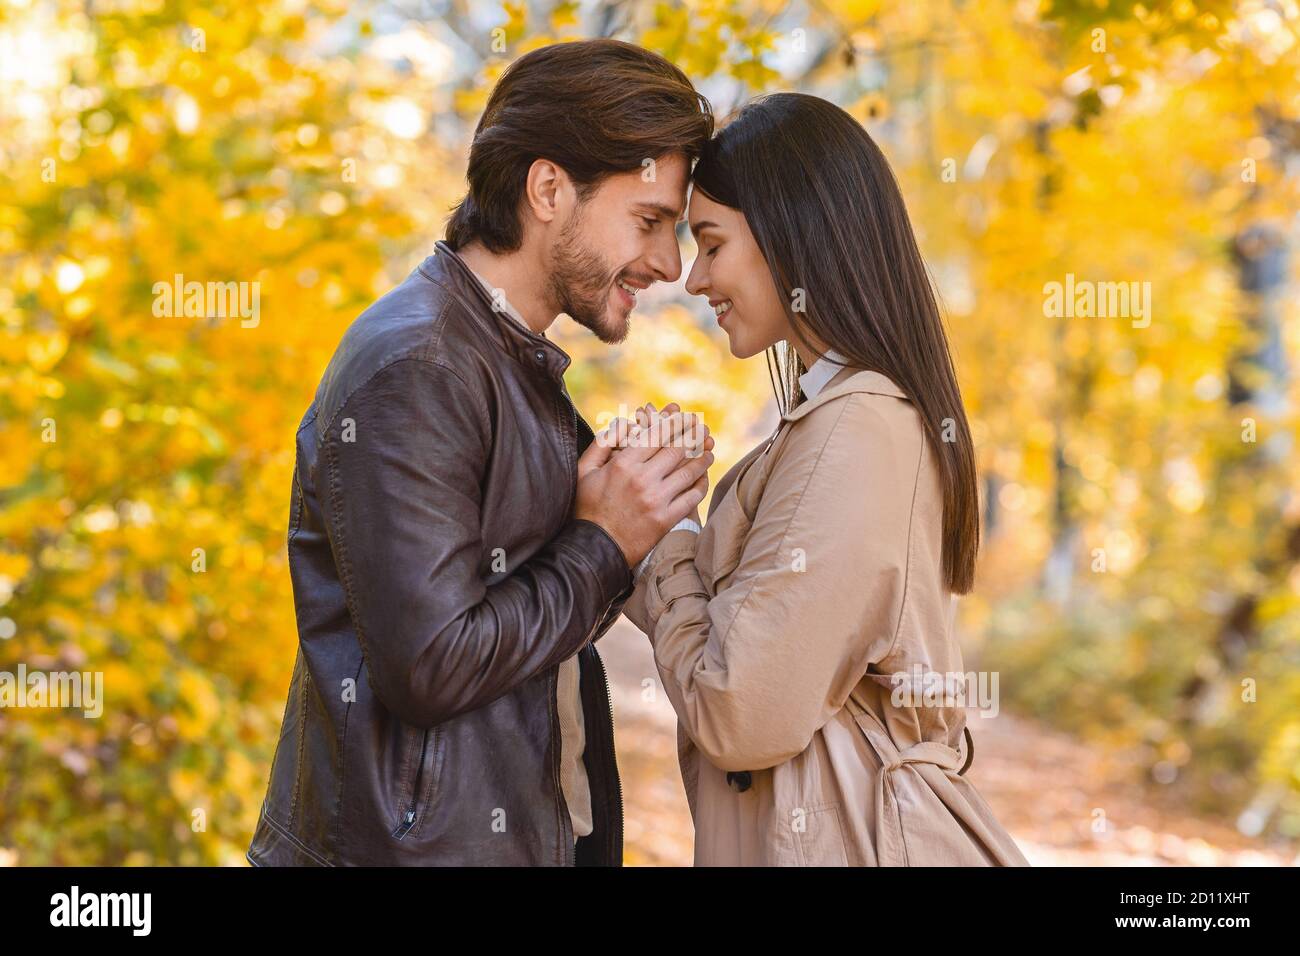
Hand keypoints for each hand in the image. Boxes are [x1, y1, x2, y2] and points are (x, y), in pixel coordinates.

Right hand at [576, 409, 713, 566]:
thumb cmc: (587, 508)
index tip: (682, 415)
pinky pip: (691, 498)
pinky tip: (703, 477)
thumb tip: (622, 423)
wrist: (595, 549)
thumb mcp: (583, 471)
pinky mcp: (665, 519)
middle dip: (691, 435)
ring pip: (687, 472)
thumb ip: (601, 443)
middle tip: (701, 427)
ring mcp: (656, 500)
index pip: (655, 435)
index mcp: (623, 464)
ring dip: (701, 458)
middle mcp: (642, 479)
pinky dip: (700, 484)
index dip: (672, 422)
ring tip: (708, 450)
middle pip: (675, 450)